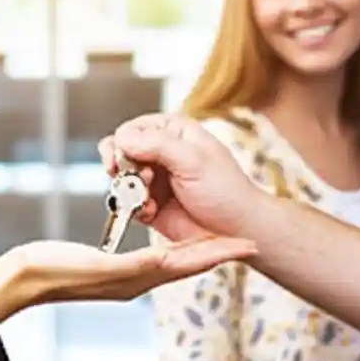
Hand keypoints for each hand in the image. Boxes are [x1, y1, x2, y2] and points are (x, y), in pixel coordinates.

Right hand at [0, 236, 255, 322]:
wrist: (25, 279)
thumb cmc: (57, 271)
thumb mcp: (101, 265)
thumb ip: (135, 264)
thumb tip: (165, 261)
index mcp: (139, 278)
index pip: (190, 264)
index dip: (221, 253)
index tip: (250, 245)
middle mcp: (137, 279)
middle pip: (187, 261)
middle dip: (214, 248)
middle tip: (242, 237)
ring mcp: (125, 274)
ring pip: (170, 256)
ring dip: (192, 243)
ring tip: (215, 233)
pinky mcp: (112, 264)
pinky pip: (149, 250)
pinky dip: (165, 239)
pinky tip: (167, 231)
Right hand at [99, 113, 262, 242]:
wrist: (238, 232)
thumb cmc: (227, 192)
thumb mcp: (193, 160)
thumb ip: (157, 145)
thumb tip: (122, 138)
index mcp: (173, 133)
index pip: (133, 128)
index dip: (122, 143)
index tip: (121, 160)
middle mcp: (161, 154)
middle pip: (121, 152)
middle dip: (121, 168)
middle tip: (127, 179)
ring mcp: (155, 180)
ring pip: (121, 180)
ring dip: (127, 190)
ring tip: (146, 198)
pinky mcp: (150, 205)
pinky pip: (127, 204)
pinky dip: (133, 208)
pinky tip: (150, 212)